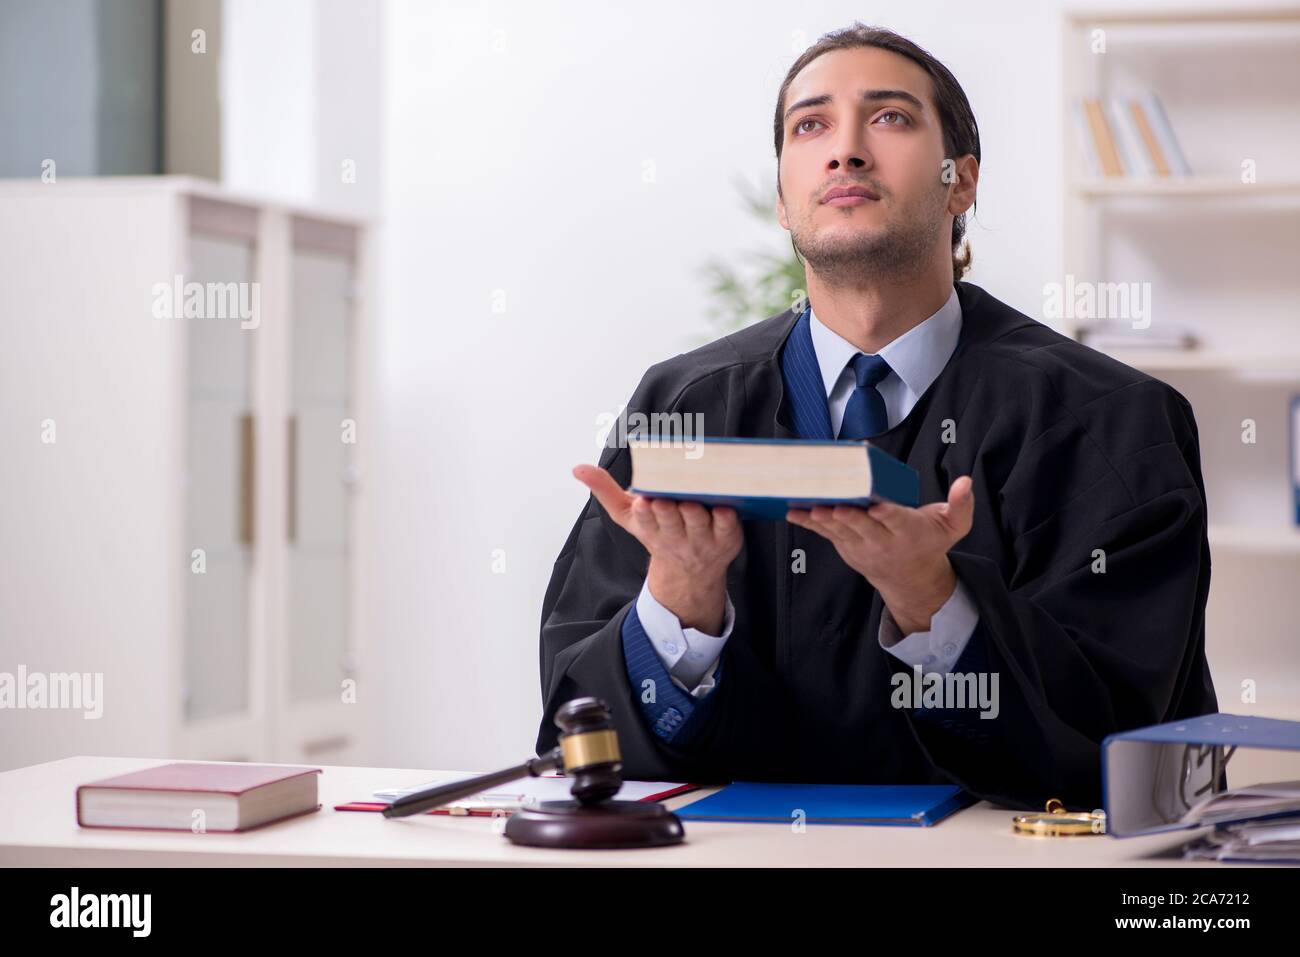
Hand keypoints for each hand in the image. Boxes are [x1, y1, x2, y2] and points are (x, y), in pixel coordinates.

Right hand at [573, 464, 741, 633]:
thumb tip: (578, 468)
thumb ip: (604, 489)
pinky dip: (726, 520)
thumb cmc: (659, 531)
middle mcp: (676, 536)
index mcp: (650, 528)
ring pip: (698, 526)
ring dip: (696, 516)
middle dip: (667, 513)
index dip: (645, 513)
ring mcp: (702, 540)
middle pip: (671, 523)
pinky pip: (728, 529)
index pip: (645, 521)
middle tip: (666, 499)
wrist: (690, 570)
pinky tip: (725, 506)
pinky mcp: (727, 540)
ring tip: (693, 502)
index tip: (643, 503)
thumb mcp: (628, 515)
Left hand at [786, 476, 974, 635]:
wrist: (911, 578)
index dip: (887, 515)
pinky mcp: (847, 549)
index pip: (897, 522)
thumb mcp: (954, 526)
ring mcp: (862, 548)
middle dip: (849, 519)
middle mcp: (884, 542)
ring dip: (823, 521)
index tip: (877, 507)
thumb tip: (965, 482)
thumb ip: (961, 504)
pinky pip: (827, 535)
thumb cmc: (930, 542)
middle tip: (835, 508)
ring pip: (840, 533)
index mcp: (909, 532)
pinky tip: (794, 512)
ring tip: (808, 508)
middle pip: (864, 529)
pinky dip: (810, 524)